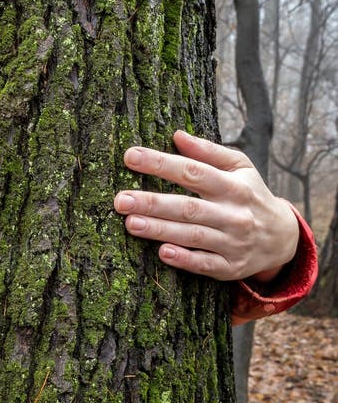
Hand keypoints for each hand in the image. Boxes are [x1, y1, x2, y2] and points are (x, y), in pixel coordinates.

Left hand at [113, 130, 299, 282]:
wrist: (282, 237)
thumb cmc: (250, 195)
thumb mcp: (240, 168)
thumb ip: (208, 152)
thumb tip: (177, 135)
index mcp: (233, 186)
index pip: (192, 172)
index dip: (161, 163)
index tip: (130, 157)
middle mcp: (233, 214)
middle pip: (188, 207)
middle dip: (153, 202)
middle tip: (121, 199)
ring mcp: (232, 242)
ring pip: (192, 236)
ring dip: (160, 230)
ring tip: (130, 223)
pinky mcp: (229, 267)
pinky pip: (205, 264)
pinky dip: (184, 259)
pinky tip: (162, 253)